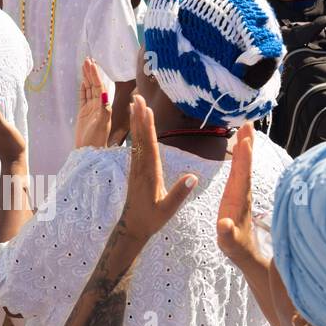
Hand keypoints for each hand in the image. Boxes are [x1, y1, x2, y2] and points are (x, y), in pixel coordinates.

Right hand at [74, 58, 112, 148]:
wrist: (88, 152)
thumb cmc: (96, 140)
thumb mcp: (101, 125)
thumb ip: (103, 109)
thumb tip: (104, 94)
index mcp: (104, 106)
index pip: (100, 87)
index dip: (96, 75)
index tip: (91, 64)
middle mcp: (99, 106)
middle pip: (95, 85)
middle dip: (91, 73)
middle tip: (87, 60)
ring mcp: (91, 109)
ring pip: (89, 90)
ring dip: (87, 78)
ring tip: (84, 66)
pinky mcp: (84, 114)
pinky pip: (83, 97)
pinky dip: (83, 88)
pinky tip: (83, 81)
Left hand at [119, 96, 197, 242]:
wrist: (132, 227)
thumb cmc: (151, 219)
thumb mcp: (168, 209)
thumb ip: (179, 193)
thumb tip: (193, 176)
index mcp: (150, 173)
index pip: (150, 145)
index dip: (149, 127)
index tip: (147, 110)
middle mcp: (141, 167)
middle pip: (141, 138)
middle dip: (140, 117)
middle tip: (137, 97)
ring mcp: (136, 168)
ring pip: (136, 140)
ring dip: (136, 121)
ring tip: (135, 104)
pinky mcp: (135, 170)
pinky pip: (135, 147)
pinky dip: (136, 133)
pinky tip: (136, 124)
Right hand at [216, 124, 261, 266]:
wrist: (243, 250)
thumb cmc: (235, 245)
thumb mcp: (229, 242)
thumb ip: (226, 234)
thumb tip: (224, 225)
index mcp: (239, 199)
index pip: (242, 176)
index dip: (244, 159)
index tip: (244, 141)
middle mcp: (243, 191)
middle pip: (246, 163)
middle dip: (247, 143)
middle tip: (248, 123)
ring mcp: (242, 189)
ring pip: (245, 163)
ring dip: (246, 144)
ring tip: (245, 126)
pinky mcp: (238, 190)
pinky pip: (241, 167)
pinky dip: (241, 153)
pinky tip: (240, 143)